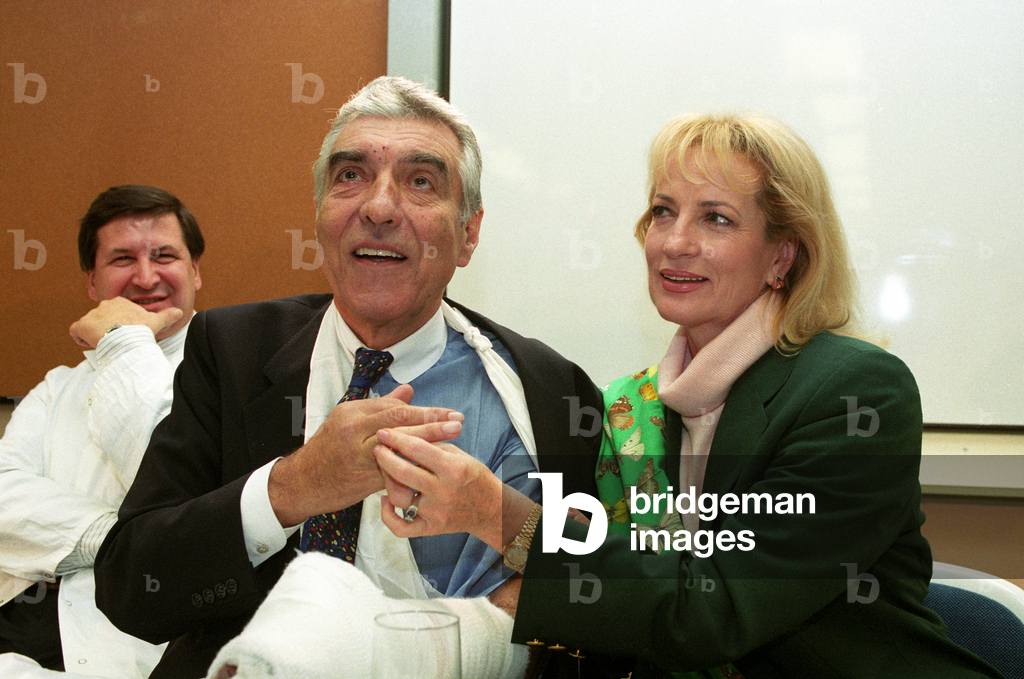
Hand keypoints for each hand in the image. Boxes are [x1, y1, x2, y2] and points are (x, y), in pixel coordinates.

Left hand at [69, 296, 182, 347]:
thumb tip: (180, 312)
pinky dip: (81, 339)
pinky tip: (93, 345)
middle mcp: (102, 305)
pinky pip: (76, 332)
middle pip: (101, 320)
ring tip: (106, 345)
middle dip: (105, 330)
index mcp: (119, 302)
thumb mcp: (156, 321)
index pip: (114, 314)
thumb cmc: (141, 330)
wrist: (126, 339)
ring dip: (95, 336)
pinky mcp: (80, 326)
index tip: (124, 334)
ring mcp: (90, 315)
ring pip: (89, 327)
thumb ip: (167, 315)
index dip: (117, 326)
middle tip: (115, 341)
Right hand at [268, 385, 464, 527]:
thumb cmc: (329, 450)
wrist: (302, 482)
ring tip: (452, 439)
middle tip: (457, 422)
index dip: (423, 410)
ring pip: (399, 445)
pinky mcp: (362, 477)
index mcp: (352, 412)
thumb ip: (381, 406)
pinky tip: (431, 467)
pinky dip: (412, 468)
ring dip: (428, 442)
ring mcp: (358, 454)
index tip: (447, 412)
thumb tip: (408, 390)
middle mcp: (354, 430)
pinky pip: (393, 471)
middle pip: (399, 422)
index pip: (394, 407)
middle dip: (432, 421)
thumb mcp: (349, 421)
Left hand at [373, 428, 505, 549]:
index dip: (397, 438)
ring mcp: (436, 513)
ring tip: (384, 471)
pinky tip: (386, 500)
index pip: (418, 449)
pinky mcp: (430, 529)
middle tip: (377, 448)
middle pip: (403, 473)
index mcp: (453, 468)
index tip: (383, 431)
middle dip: (385, 458)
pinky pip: (400, 527)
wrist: (490, 509)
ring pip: (399, 498)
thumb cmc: (474, 477)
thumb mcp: (459, 454)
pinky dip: (388, 515)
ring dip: (385, 482)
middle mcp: (443, 491)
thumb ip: (432, 445)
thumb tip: (403, 435)